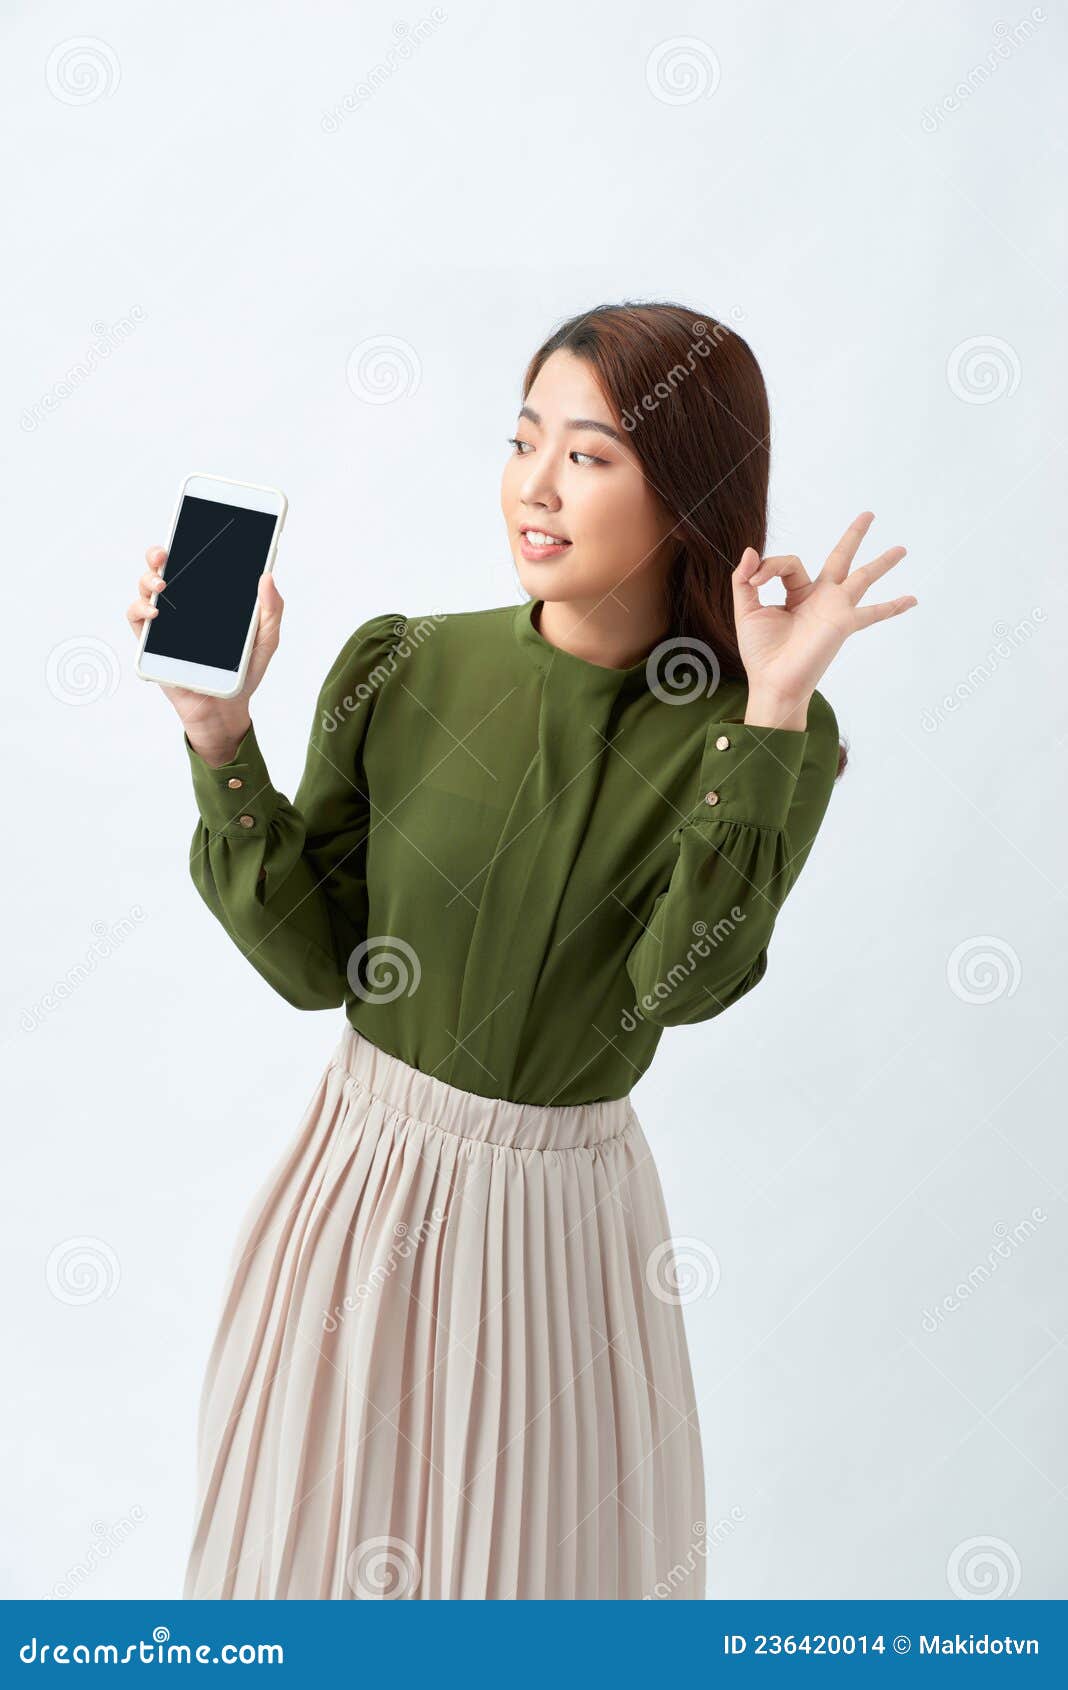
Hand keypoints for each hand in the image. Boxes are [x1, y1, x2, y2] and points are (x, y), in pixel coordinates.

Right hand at [126, 544, 284, 762]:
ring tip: (161, 584)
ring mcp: (165, 623)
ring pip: (145, 590)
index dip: (188, 542)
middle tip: (166, 553)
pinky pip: (136, 620)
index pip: (194, 563)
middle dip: (158, 555)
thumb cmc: (243, 672)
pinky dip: (140, 610)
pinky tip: (155, 612)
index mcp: (208, 597)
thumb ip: (270, 610)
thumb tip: (267, 576)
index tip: (192, 528)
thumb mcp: (265, 640)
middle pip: (164, 569)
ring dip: (147, 580)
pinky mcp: (151, 644)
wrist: (226, 709)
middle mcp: (183, 605)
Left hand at [732, 512, 914, 726]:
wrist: (773, 681)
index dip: (770, 565)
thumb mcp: (747, 610)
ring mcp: (835, 609)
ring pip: (863, 577)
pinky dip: (893, 607)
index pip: (791, 563)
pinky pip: (873, 613)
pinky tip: (912, 600)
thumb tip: (750, 551)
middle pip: (840, 558)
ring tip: (901, 548)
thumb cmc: (761, 652)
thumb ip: (745, 580)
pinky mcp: (843, 623)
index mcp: (798, 594)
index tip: (755, 580)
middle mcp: (820, 598)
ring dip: (882, 562)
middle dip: (853, 536)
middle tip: (869, 514)